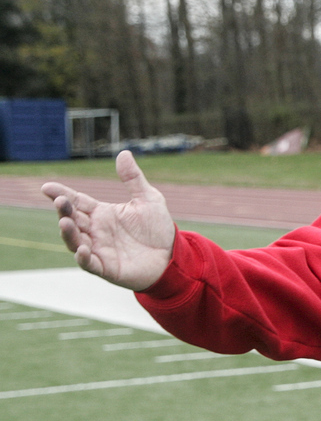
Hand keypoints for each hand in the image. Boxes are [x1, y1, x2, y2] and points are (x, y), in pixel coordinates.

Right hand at [42, 150, 175, 289]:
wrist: (172, 255)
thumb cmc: (157, 228)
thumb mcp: (148, 199)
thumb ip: (133, 179)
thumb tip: (123, 153)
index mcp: (101, 213)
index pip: (77, 202)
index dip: (61, 194)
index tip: (47, 187)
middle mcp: (96, 231)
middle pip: (72, 219)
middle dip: (63, 211)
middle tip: (59, 201)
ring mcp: (99, 249)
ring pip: (75, 241)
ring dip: (68, 233)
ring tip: (64, 222)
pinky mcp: (107, 268)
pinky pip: (90, 264)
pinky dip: (83, 258)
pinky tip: (82, 250)